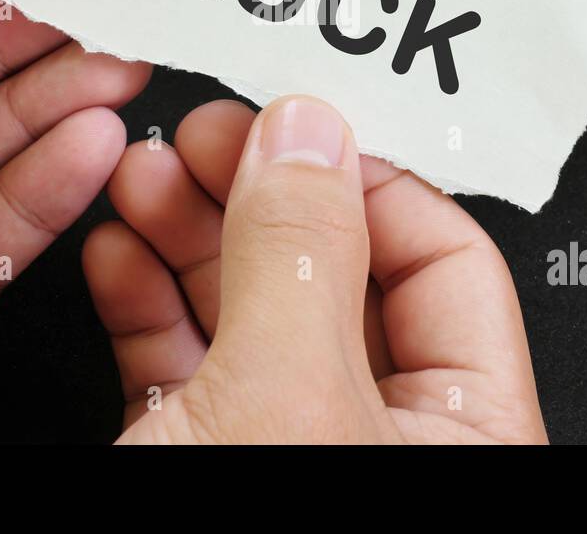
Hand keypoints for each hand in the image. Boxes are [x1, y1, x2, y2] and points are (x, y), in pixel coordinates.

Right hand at [84, 96, 545, 442]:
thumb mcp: (284, 395)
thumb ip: (300, 254)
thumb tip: (307, 135)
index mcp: (465, 434)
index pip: (448, 263)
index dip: (369, 179)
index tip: (297, 126)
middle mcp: (383, 438)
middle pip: (337, 273)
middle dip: (259, 192)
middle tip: (207, 134)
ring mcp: (290, 446)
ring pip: (252, 312)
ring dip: (189, 233)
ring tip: (146, 173)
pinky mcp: (204, 461)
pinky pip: (188, 363)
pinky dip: (149, 302)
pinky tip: (121, 250)